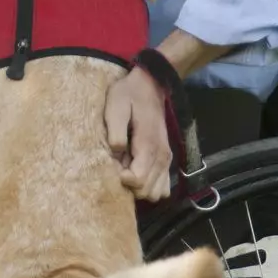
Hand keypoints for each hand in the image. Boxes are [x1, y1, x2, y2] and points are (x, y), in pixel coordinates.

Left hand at [104, 67, 172, 201]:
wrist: (151, 84)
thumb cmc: (129, 95)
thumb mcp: (116, 107)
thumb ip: (115, 132)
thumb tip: (115, 153)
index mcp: (148, 146)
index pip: (139, 181)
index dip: (122, 180)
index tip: (112, 167)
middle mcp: (161, 157)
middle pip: (147, 191)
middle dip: (129, 186)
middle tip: (117, 168)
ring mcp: (165, 159)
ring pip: (156, 193)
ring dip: (139, 188)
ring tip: (126, 170)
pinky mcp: (165, 159)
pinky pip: (162, 186)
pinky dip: (149, 185)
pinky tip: (135, 172)